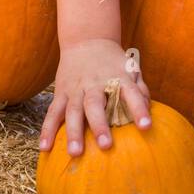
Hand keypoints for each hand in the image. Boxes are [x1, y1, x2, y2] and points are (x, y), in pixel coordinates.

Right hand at [38, 38, 151, 155]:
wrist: (87, 40)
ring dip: (73, 132)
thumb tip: (149, 113)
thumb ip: (140, 90)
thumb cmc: (114, 62)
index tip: (146, 126)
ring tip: (75, 153)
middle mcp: (96, 83)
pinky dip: (47, 130)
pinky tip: (44, 147)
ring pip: (72, 111)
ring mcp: (76, 88)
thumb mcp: (131, 69)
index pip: (132, 93)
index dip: (139, 109)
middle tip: (105, 146)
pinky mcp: (61, 92)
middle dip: (100, 125)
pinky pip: (53, 113)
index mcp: (118, 77)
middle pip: (96, 105)